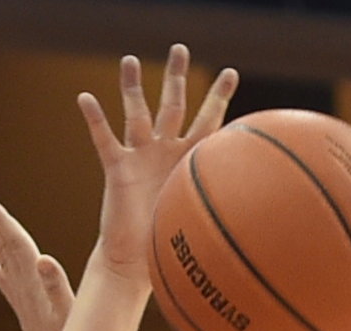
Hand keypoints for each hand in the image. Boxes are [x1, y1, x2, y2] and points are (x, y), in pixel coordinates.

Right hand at [79, 46, 236, 287]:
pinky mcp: (117, 170)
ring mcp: (140, 158)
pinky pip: (105, 140)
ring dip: (132, 88)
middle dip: (175, 77)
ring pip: (137, 114)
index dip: (218, 98)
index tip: (230, 72)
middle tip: (179, 48)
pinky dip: (95, 119)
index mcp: (188, 160)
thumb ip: (223, 211)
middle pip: (172, 105)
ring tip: (129, 61)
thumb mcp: (201, 222)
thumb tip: (265, 221)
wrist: (135, 262)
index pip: (207, 122)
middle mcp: (164, 151)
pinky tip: (85, 97)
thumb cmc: (168, 245)